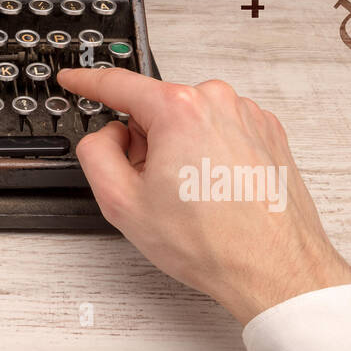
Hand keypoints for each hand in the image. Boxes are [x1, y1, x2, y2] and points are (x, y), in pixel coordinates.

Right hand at [56, 68, 350, 323]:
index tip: (75, 79)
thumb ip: (95, 154)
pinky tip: (216, 193)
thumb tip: (107, 136)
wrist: (275, 270)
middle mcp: (218, 102)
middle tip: (156, 188)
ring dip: (181, 151)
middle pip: (157, 109)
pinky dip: (210, 156)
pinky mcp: (268, 133)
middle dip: (147, 143)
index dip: (88, 82)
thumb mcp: (122, 203)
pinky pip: (220, 132)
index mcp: (180, 109)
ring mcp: (248, 116)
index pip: (118, 84)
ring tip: (194, 197)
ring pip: (190, 122)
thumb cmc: (214, 243)